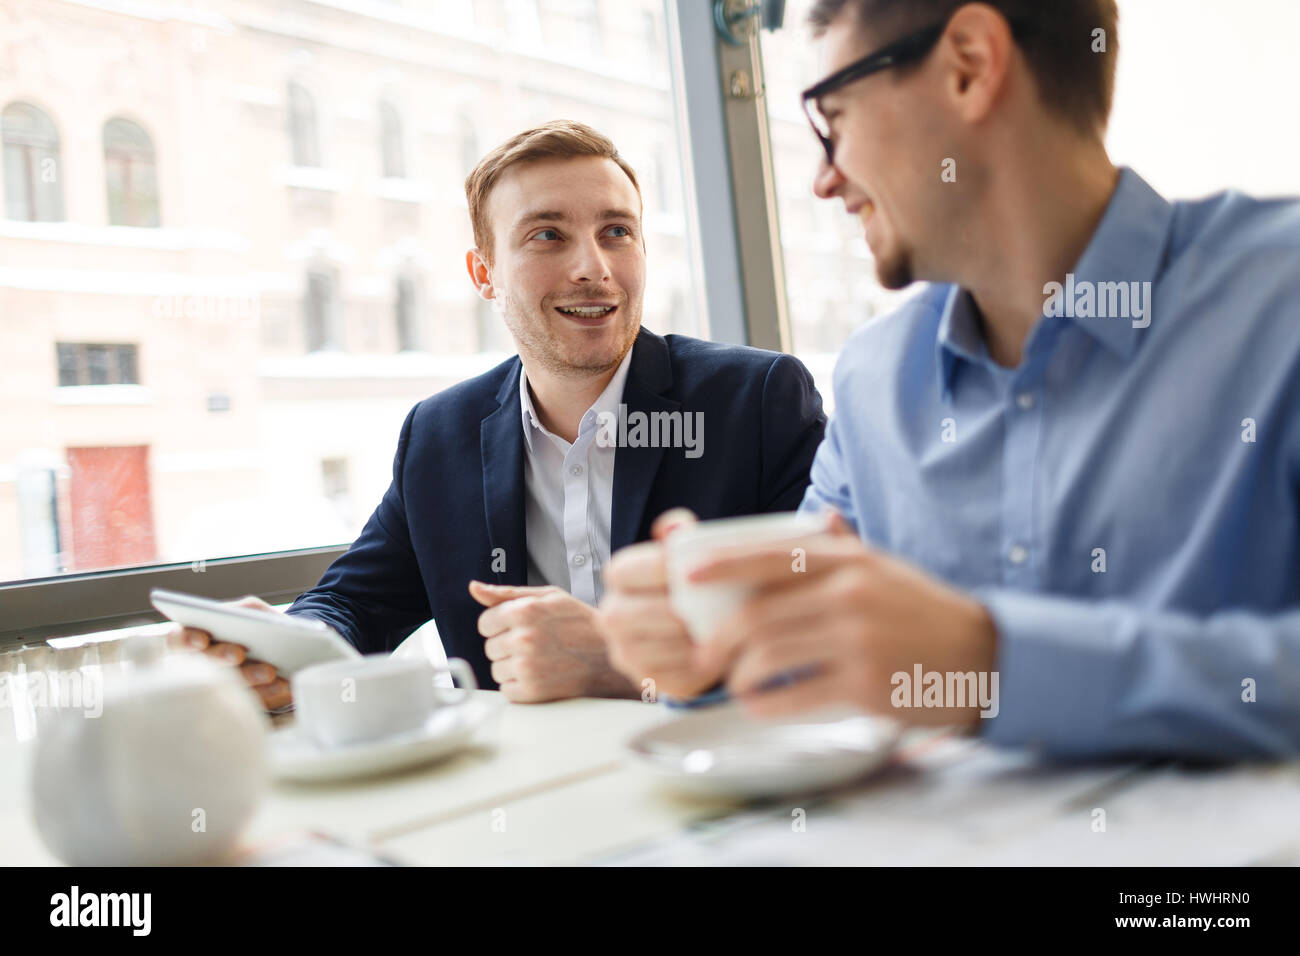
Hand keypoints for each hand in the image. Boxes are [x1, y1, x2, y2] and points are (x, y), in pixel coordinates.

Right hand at [164, 595, 292, 710]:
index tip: (201, 640)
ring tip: (270, 671)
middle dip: (220, 657)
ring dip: (248, 678)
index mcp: (197, 637)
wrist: (289, 650)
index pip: (179, 639)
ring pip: (224, 687)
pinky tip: (284, 687)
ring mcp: (220, 687)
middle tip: (238, 653)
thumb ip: (245, 611)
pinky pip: (251, 703)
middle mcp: (203, 664)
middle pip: (200, 664)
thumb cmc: (262, 626)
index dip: (186, 640)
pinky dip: (269, 694)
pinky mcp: (241, 705)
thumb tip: (243, 619)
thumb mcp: (254, 611)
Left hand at [470, 581, 636, 702]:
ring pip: (496, 670)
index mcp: (525, 611)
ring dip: (513, 667)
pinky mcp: (532, 691)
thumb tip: (475, 588)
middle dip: (507, 646)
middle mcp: (524, 638)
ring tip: (540, 659)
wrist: (611, 658)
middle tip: (536, 644)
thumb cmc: (582, 623)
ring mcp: (528, 666)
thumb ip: (508, 593)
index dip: (501, 625)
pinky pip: (506, 690)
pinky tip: (541, 675)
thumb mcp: (550, 597)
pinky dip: (520, 686)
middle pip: (489, 647)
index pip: (485, 622)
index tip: (520, 628)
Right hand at [598, 509, 736, 700]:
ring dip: (674, 643)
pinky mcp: (643, 677)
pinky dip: (684, 667)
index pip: (622, 571)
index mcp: (621, 578)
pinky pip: (655, 675)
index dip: (652, 569)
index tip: (686, 572)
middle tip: (694, 613)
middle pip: (621, 614)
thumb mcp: (694, 559)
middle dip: (662, 614)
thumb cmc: (699, 590)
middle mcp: (612, 614)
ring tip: (705, 636)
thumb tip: (675, 526)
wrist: (711, 636)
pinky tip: (706, 656)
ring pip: (636, 648)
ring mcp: (623, 648)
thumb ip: (684, 538)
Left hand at [698, 512, 998, 728]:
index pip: (771, 555)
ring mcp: (858, 640)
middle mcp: (849, 594)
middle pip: (757, 615)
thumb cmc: (920, 611)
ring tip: (735, 683)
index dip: (722, 564)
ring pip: (768, 656)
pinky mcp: (865, 684)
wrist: (983, 656)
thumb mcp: (881, 568)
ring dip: (738, 675)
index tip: (686, 576)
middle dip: (718, 640)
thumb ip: (834, 553)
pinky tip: (759, 703)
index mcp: (849, 559)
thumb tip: (796, 533)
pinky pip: (792, 695)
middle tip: (703, 656)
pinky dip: (763, 703)